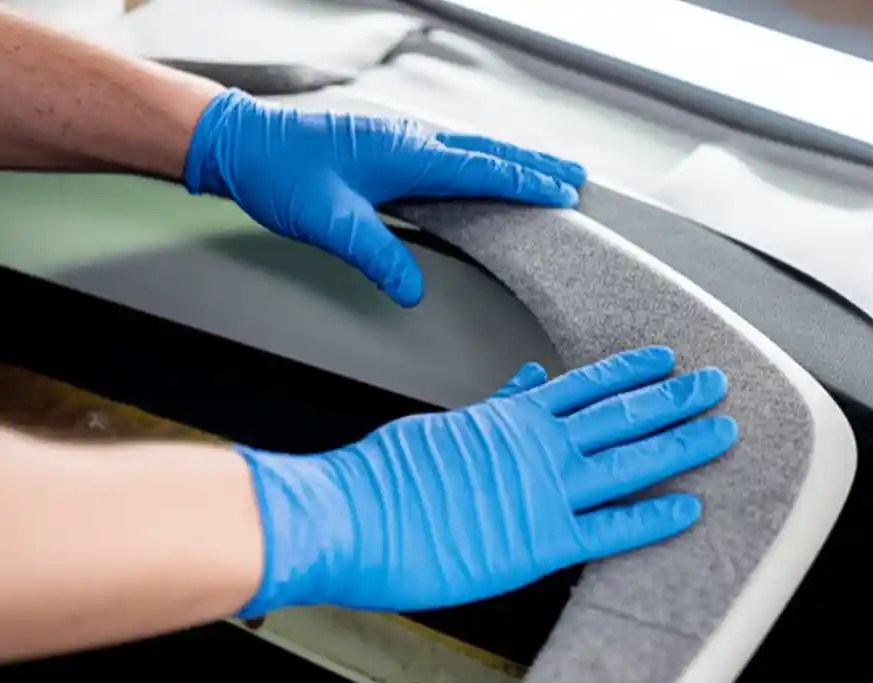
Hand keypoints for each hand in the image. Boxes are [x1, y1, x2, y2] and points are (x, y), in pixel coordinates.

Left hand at [182, 89, 586, 307]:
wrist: (241, 145)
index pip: (482, 169)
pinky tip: (480, 173)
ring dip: (510, 161)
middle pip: (487, 152)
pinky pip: (449, 154)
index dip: (526, 181)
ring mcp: (399, 143)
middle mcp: (410, 142)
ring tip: (542, 171)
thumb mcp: (329, 223)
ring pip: (471, 150)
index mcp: (407, 155)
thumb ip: (376, 256)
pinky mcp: (386, 149)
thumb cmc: (280, 174)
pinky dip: (480, 162)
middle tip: (573, 176)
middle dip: (534, 165)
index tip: (563, 191)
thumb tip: (413, 292)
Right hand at [233, 346, 737, 617]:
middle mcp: (538, 446)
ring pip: (631, 460)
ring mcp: (544, 491)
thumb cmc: (381, 476)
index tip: (665, 360)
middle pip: (623, 415)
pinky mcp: (539, 540)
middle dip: (675, 399)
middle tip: (716, 385)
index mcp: (513, 416)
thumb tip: (527, 378)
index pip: (588, 386)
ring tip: (721, 428)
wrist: (347, 513)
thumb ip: (497, 405)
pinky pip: (610, 528)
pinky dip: (652, 517)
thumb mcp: (446, 424)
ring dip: (681, 443)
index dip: (632, 371)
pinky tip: (688, 509)